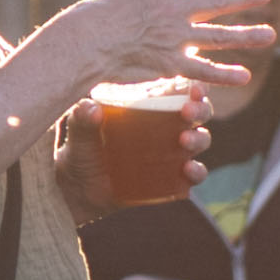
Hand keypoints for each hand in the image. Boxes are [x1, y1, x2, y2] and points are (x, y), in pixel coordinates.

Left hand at [54, 105, 215, 221]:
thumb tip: (91, 108)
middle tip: (188, 113)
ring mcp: (171, 154)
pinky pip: (192, 175)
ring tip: (185, 141)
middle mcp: (166, 127)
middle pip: (197, 113)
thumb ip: (81, 119)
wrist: (78, 191)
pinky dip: (196, 172)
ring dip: (199, 139)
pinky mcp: (171, 179)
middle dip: (200, 110)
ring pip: (200, 140)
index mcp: (149, 107)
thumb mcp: (79, 133)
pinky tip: (189, 171)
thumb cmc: (81, 151)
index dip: (193, 88)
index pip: (178, 91)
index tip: (195, 89)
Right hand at [58, 0, 276, 96]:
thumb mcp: (113, 3)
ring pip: (218, 35)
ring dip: (246, 34)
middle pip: (215, 2)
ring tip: (270, 34)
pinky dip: (224, 74)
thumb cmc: (89, 22)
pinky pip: (203, 70)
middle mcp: (172, 12)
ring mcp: (174, 37)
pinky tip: (245, 76)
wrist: (86, 40)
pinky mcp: (170, 64)